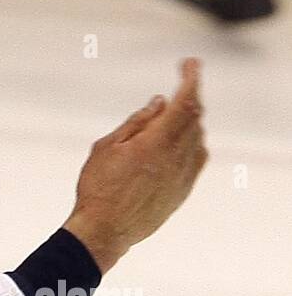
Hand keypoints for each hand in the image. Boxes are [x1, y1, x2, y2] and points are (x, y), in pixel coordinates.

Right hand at [63, 58, 208, 272]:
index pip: (184, 101)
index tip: (189, 64)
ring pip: (197, 136)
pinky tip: (181, 143)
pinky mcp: (182, 191)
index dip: (190, 78)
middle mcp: (176, 157)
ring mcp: (182, 175)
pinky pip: (197, 158)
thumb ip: (136, 123)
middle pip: (195, 116)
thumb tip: (159, 103)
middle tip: (181, 85)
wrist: (104, 232)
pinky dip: (193, 142)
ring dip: (190, 120)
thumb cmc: (97, 189)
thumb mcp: (105, 148)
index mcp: (156, 142)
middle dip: (190, 96)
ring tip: (174, 116)